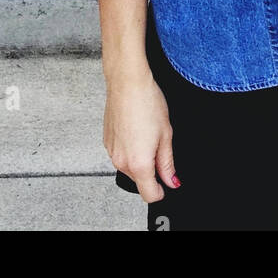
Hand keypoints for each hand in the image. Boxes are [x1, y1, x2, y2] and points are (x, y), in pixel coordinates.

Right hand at [104, 66, 177, 201]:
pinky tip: (136, 130)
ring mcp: (111, 152)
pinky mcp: (106, 142)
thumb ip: (168, 163)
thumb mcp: (166, 134)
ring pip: (129, 167)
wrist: (127, 83)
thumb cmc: (147, 103)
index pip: (149, 194)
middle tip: (160, 145)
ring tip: (148, 134)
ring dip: (140, 159)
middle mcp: (121, 161)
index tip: (167, 183)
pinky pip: (120, 154)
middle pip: (139, 181)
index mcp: (139, 163)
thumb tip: (172, 181)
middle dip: (151, 171)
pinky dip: (129, 149)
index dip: (161, 191)